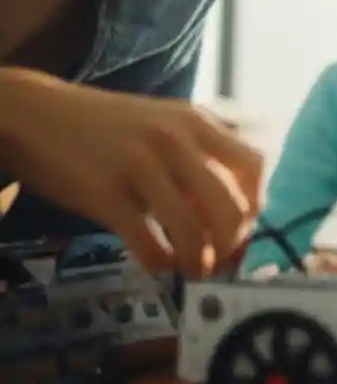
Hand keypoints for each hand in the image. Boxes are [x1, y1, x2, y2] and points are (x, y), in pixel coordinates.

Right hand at [0, 69, 261, 277]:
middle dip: (232, 244)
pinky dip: (161, 263)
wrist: (33, 113)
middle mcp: (175, 140)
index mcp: (196, 121)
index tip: (242, 229)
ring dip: (198, 262)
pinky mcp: (105, 194)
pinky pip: (148, 242)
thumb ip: (199, 156)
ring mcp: (140, 166)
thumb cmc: (106, 126)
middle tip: (220, 260)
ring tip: (191, 270)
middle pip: (230, 206)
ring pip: (193, 229)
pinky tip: (158, 266)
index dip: (255, 206)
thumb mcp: (163, 124)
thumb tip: (229, 211)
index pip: (253, 166)